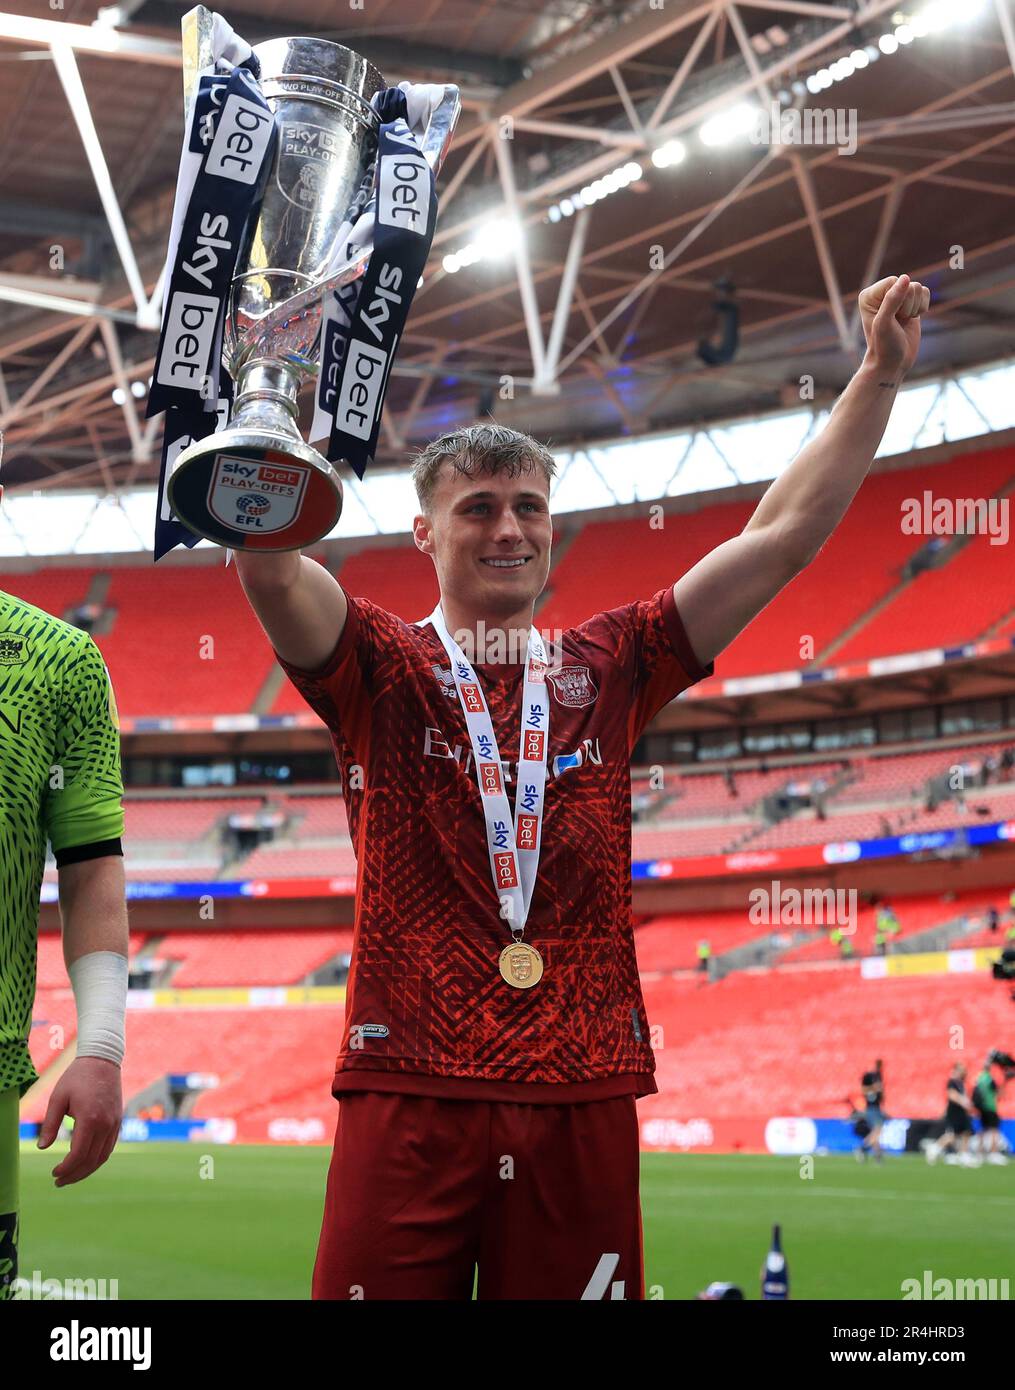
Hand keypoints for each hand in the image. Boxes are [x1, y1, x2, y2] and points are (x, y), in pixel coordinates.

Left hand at [37, 1055, 121, 1186]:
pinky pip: (109, 1147)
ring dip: (86, 1171)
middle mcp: (106, 1124)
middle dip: (74, 1175)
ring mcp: (114, 1124)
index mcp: (90, 1119)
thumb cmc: (77, 1078)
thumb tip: (42, 1148)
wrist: (102, 1060)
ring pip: (102, 1157)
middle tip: (59, 1182)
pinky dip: (97, 1160)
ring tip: (71, 1176)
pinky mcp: (118, 1121)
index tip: (54, 1173)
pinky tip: (85, 1162)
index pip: (78, 1154)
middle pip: (91, 1160)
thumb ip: (50, 1124)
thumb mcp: (58, 1098)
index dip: (65, 1168)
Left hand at [858, 274, 928, 381]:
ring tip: (903, 321)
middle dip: (907, 306)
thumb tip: (906, 278)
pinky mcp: (911, 302)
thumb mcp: (885, 323)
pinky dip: (923, 307)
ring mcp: (897, 297)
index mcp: (869, 295)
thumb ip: (892, 299)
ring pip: (918, 288)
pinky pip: (925, 292)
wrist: (893, 362)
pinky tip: (911, 319)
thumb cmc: (884, 345)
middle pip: (908, 284)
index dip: (898, 301)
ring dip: (915, 308)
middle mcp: (882, 293)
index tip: (891, 319)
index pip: (894, 282)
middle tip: (897, 322)